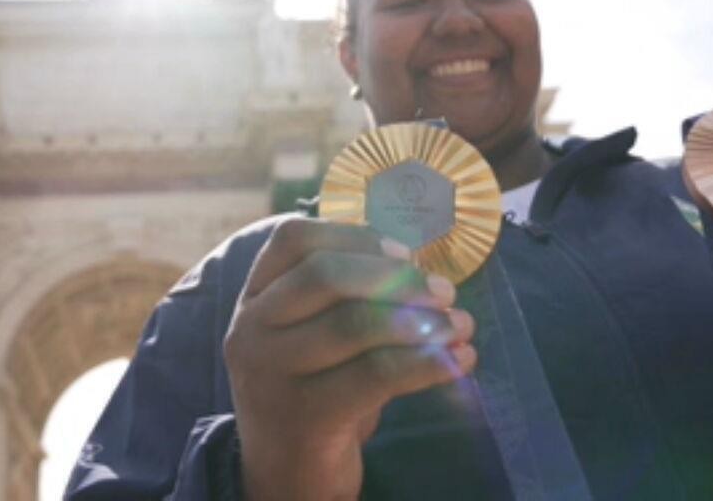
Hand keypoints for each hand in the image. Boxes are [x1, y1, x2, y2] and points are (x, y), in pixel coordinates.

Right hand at [223, 218, 475, 500]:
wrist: (285, 477)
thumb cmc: (315, 392)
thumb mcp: (314, 337)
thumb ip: (347, 297)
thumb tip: (421, 266)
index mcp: (255, 299)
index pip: (293, 239)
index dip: (354, 236)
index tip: (403, 252)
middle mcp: (251, 330)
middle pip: (324, 275)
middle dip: (395, 276)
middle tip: (444, 292)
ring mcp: (271, 375)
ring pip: (354, 324)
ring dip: (422, 320)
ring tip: (461, 327)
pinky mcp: (303, 416)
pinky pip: (375, 374)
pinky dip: (427, 362)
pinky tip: (459, 361)